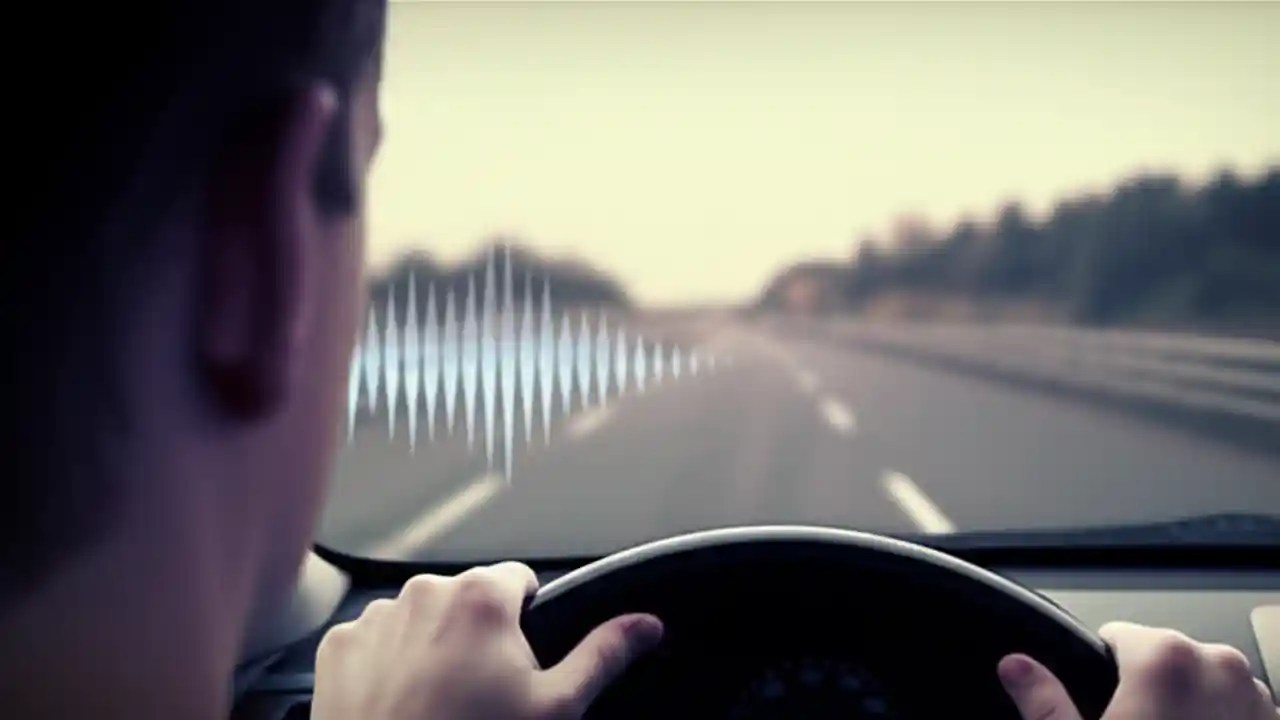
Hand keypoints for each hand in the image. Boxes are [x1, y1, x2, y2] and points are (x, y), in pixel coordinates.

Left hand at [311, 562, 662, 719]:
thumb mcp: (554, 709)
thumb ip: (602, 655)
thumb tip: (647, 625)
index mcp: (481, 596)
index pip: (520, 580)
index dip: (527, 621)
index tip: (519, 662)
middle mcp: (423, 592)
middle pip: (468, 599)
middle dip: (478, 634)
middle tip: (481, 694)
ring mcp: (375, 618)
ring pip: (420, 619)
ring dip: (431, 647)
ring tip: (437, 704)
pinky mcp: (338, 648)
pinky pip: (375, 642)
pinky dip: (387, 665)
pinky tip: (400, 705)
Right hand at [998, 621, 1276, 718]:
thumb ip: (1043, 703)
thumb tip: (1016, 667)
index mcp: (1166, 660)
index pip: (1121, 636)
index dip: (1105, 673)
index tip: (1105, 708)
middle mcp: (1222, 668)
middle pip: (1166, 657)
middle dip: (1149, 689)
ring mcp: (1258, 701)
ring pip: (1208, 683)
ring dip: (1189, 707)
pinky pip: (1239, 713)